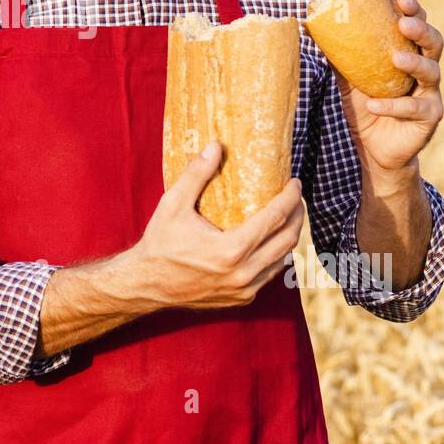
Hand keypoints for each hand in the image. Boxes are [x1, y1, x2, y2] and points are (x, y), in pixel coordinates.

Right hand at [131, 139, 304, 310]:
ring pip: (283, 260)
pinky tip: (272, 241)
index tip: (294, 183)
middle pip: (287, 240)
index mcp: (230, 250)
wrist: (146, 285)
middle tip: (296, 198)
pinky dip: (276, 255)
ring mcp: (244, 289)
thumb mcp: (173, 204)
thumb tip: (215, 145)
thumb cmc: (159, 243)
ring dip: (289, 236)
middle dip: (297, 216)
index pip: (274, 219)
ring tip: (288, 216)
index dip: (289, 198)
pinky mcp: (242, 298)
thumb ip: (196, 174)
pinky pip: (270, 275)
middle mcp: (242, 273)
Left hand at [334, 0, 443, 174]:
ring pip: (432, 71)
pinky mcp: (429, 117)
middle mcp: (424, 70)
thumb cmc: (364, 108)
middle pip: (434, 42)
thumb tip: (307, 26)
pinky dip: (393, 105)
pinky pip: (415, 108)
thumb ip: (337, 55)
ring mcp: (430, 93)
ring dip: (415, 63)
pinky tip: (374, 104)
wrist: (374, 150)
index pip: (416, 24)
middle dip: (421, 29)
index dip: (412, 9)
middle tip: (403, 24)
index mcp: (408, 53)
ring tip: (396, 58)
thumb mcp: (347, 80)